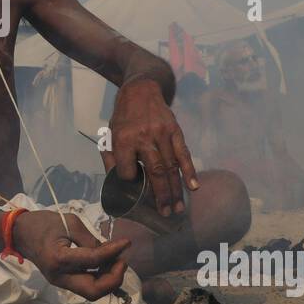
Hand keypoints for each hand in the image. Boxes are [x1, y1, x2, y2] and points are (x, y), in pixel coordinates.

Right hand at [10, 210, 130, 300]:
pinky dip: (100, 278)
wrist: (20, 233)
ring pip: (92, 292)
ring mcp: (61, 282)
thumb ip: (90, 239)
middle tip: (122, 260)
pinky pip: (86, 285)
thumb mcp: (69, 222)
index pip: (93, 261)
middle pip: (93, 291)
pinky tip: (106, 263)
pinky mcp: (63, 281)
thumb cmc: (43, 224)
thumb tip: (110, 252)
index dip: (113, 253)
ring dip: (109, 280)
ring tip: (116, 260)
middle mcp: (60, 277)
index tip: (127, 242)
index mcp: (59, 259)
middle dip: (113, 279)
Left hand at [103, 79, 198, 217]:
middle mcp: (144, 137)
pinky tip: (193, 186)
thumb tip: (116, 183)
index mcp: (124, 139)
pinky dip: (190, 171)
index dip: (129, 182)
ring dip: (175, 190)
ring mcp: (162, 134)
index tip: (134, 190)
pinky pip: (184, 154)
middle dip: (160, 196)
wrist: (141, 90)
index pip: (127, 170)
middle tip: (165, 214)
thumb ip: (111, 159)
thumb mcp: (110, 134)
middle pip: (154, 172)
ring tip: (177, 208)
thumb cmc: (123, 117)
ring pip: (170, 167)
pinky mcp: (175, 131)